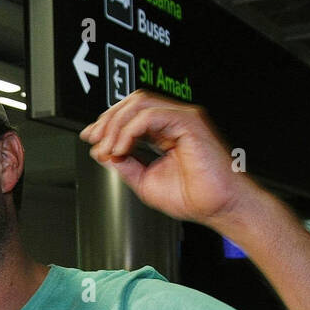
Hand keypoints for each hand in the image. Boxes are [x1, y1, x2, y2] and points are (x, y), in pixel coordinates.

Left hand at [79, 91, 257, 228]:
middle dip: (107, 120)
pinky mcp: (189, 122)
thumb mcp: (145, 181)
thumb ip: (124, 164)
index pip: (130, 114)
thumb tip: (102, 151)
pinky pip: (149, 115)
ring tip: (109, 149)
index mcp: (165, 131)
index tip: (91, 138)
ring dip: (115, 125)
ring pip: (138, 103)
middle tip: (95, 141)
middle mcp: (174, 120)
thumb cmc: (194, 197)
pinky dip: (129, 131)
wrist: (219, 207)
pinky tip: (122, 149)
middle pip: (132, 102)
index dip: (107, 122)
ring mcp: (182, 118)